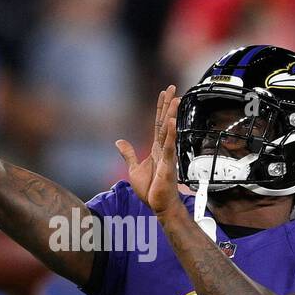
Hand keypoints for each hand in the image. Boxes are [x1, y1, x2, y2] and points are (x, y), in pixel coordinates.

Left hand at [117, 85, 181, 217]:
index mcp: (156, 149)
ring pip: (169, 132)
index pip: (158, 124)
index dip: (160, 108)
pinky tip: (172, 123)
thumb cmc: (151, 190)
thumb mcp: (133, 169)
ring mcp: (167, 157)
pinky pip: (169, 147)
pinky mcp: (168, 166)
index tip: (165, 93)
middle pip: (165, 123)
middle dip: (169, 105)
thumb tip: (119, 141)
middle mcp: (163, 150)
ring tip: (176, 99)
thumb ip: (128, 154)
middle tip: (173, 88)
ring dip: (172, 115)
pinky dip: (171, 135)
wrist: (159, 206)